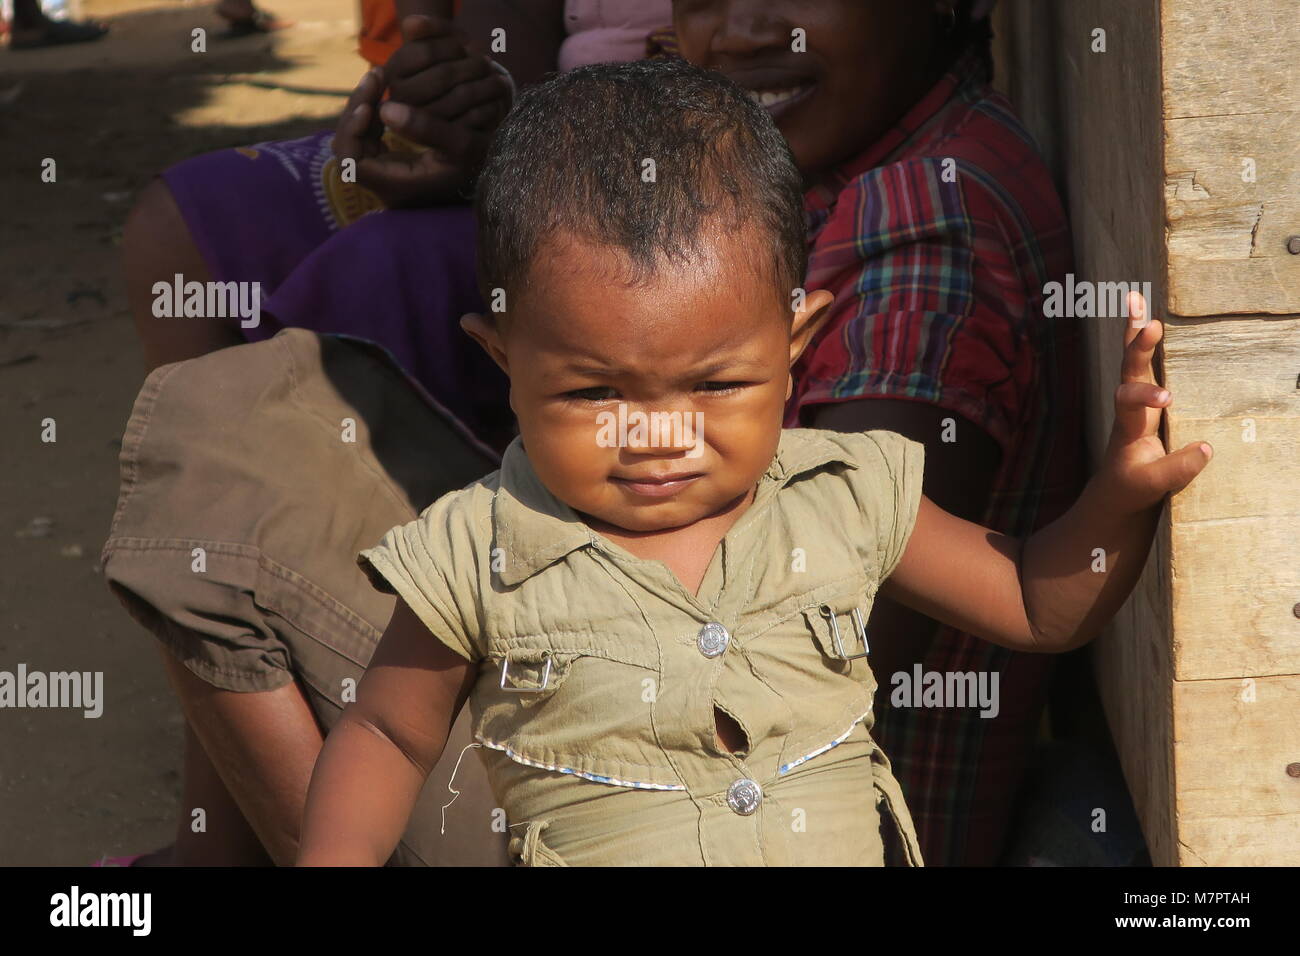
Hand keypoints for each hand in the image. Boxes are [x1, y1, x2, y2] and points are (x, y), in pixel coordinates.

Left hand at [330, 16, 510, 206]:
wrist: (490, 173)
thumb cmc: (481, 162)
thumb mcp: (463, 146)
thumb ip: (428, 128)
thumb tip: (386, 107)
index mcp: (396, 185)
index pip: (350, 161)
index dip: (352, 130)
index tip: (371, 104)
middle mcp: (382, 183)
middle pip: (345, 145)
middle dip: (356, 107)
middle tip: (375, 76)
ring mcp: (381, 171)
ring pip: (352, 136)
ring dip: (363, 104)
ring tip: (380, 76)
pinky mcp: (385, 160)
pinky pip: (364, 132)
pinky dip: (371, 109)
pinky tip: (385, 91)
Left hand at [1097, 291, 1211, 509]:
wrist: (1116, 490)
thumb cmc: (1131, 488)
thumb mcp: (1150, 487)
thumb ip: (1176, 470)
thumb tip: (1206, 447)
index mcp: (1128, 427)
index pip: (1130, 404)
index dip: (1146, 395)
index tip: (1167, 398)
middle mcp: (1129, 409)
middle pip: (1129, 373)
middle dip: (1138, 349)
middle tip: (1151, 325)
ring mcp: (1138, 402)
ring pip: (1134, 363)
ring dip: (1134, 332)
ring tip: (1134, 299)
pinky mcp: (1149, 401)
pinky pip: (1146, 367)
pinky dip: (1145, 342)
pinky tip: (1145, 316)